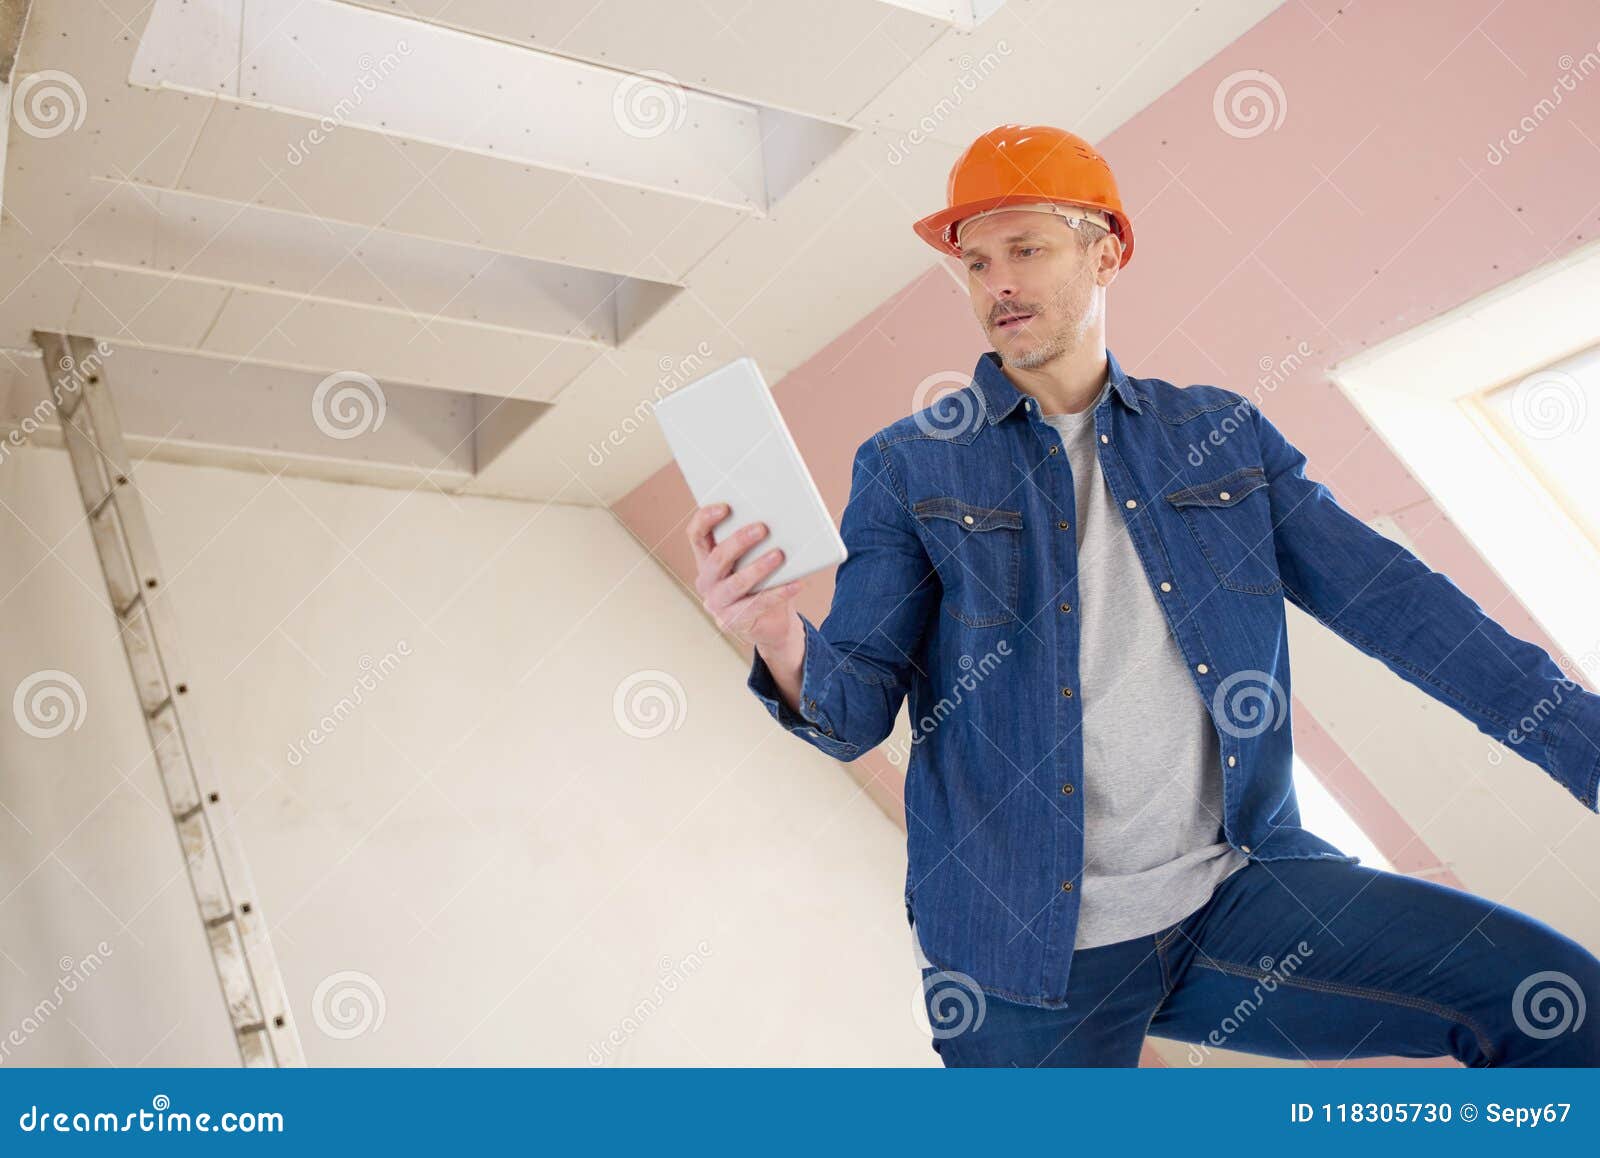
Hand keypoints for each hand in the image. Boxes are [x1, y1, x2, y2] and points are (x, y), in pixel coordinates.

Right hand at [686, 503, 804, 649]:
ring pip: (735, 583)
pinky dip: (779, 593)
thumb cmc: (763, 582)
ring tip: (779, 555)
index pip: (696, 536)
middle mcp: (707, 581)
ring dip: (758, 567)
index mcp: (706, 560)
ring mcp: (717, 603)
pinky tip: (797, 583)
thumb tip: (779, 517)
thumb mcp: (754, 559)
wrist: (770, 623)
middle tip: (763, 528)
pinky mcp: (732, 621)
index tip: (725, 506)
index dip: (705, 520)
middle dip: (739, 541)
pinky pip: (757, 605)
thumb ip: (757, 541)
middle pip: (717, 558)